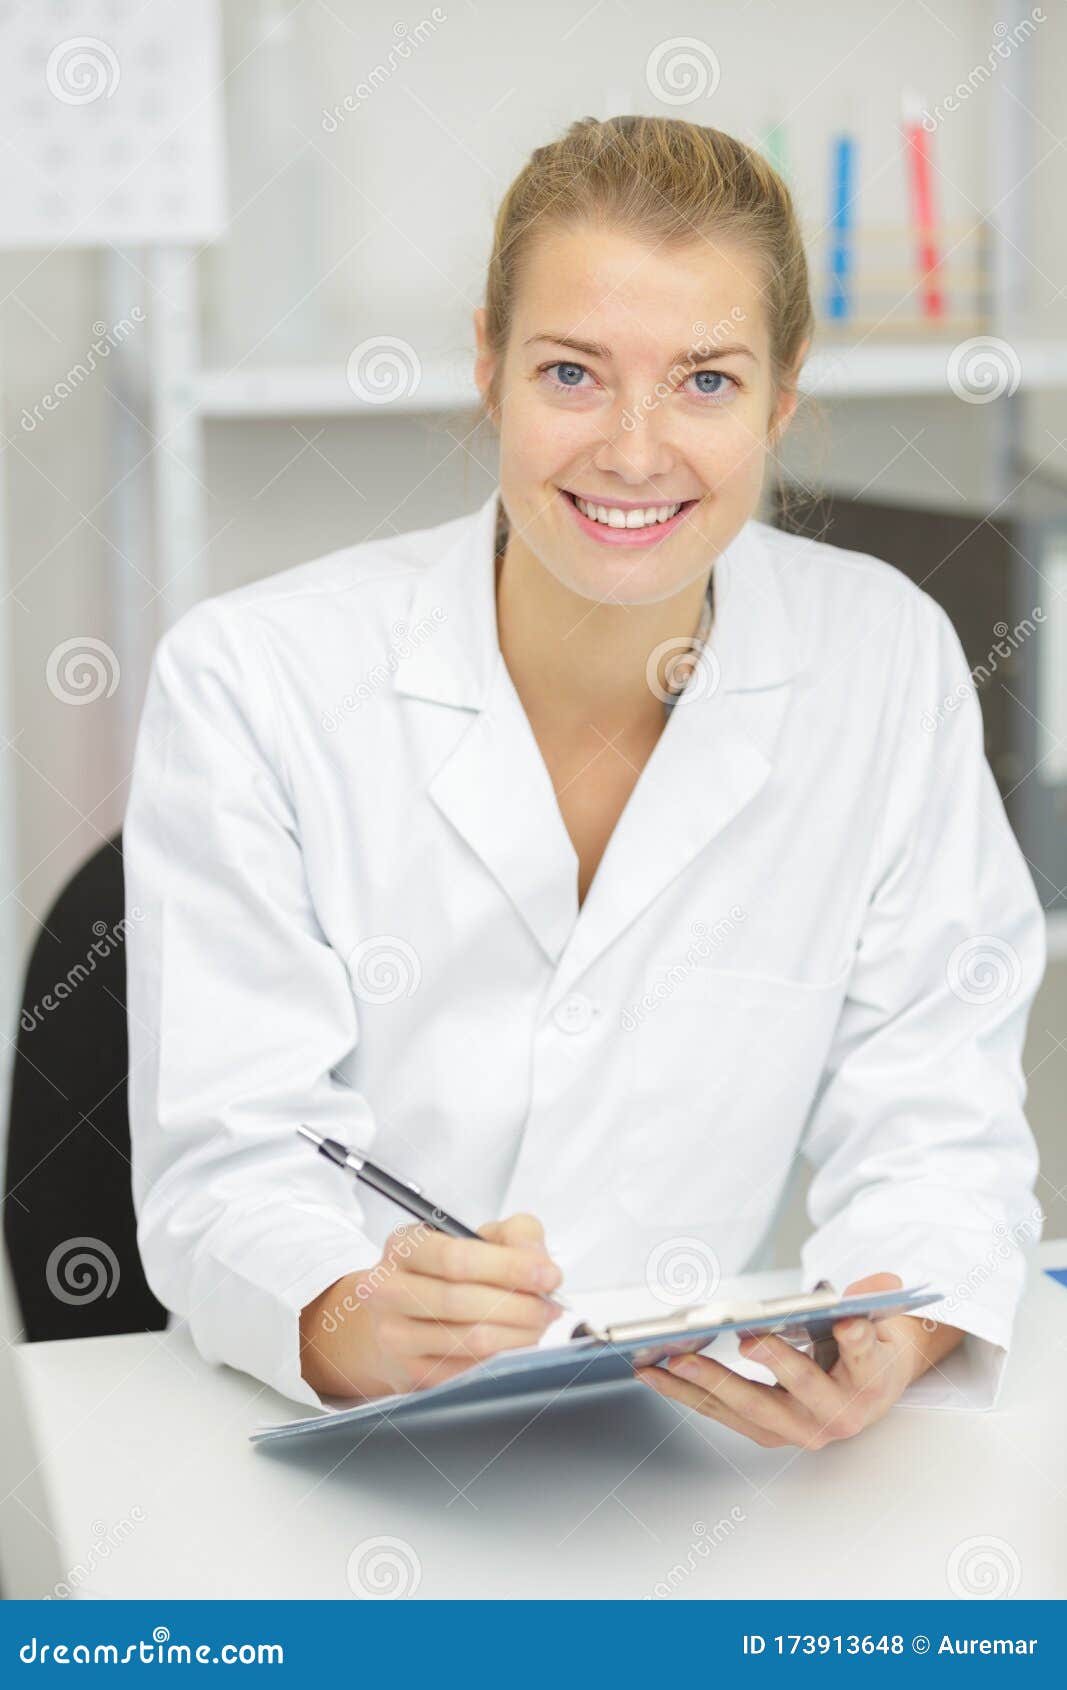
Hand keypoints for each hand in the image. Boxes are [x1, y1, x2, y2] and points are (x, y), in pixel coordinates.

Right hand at [300, 1212, 562, 1399]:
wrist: (407, 1316)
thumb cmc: (448, 1272)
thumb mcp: (482, 1237)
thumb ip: (516, 1235)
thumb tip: (539, 1264)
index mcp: (405, 1247)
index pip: (456, 1257)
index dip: (509, 1267)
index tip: (547, 1275)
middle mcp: (388, 1289)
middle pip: (461, 1301)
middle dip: (519, 1305)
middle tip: (548, 1305)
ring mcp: (395, 1335)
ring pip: (469, 1340)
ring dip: (517, 1334)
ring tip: (536, 1324)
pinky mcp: (410, 1371)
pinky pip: (468, 1370)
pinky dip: (502, 1358)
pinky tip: (514, 1343)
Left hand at [635, 1272, 964, 1449]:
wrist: (870, 1392)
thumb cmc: (869, 1350)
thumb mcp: (882, 1320)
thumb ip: (876, 1300)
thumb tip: (876, 1286)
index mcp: (870, 1380)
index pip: (865, 1357)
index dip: (856, 1341)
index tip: (848, 1321)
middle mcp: (836, 1414)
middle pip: (803, 1390)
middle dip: (774, 1362)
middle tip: (747, 1338)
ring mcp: (799, 1429)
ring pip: (751, 1408)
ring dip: (707, 1385)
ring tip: (668, 1362)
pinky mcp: (768, 1433)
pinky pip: (725, 1414)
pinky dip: (690, 1395)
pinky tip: (658, 1375)